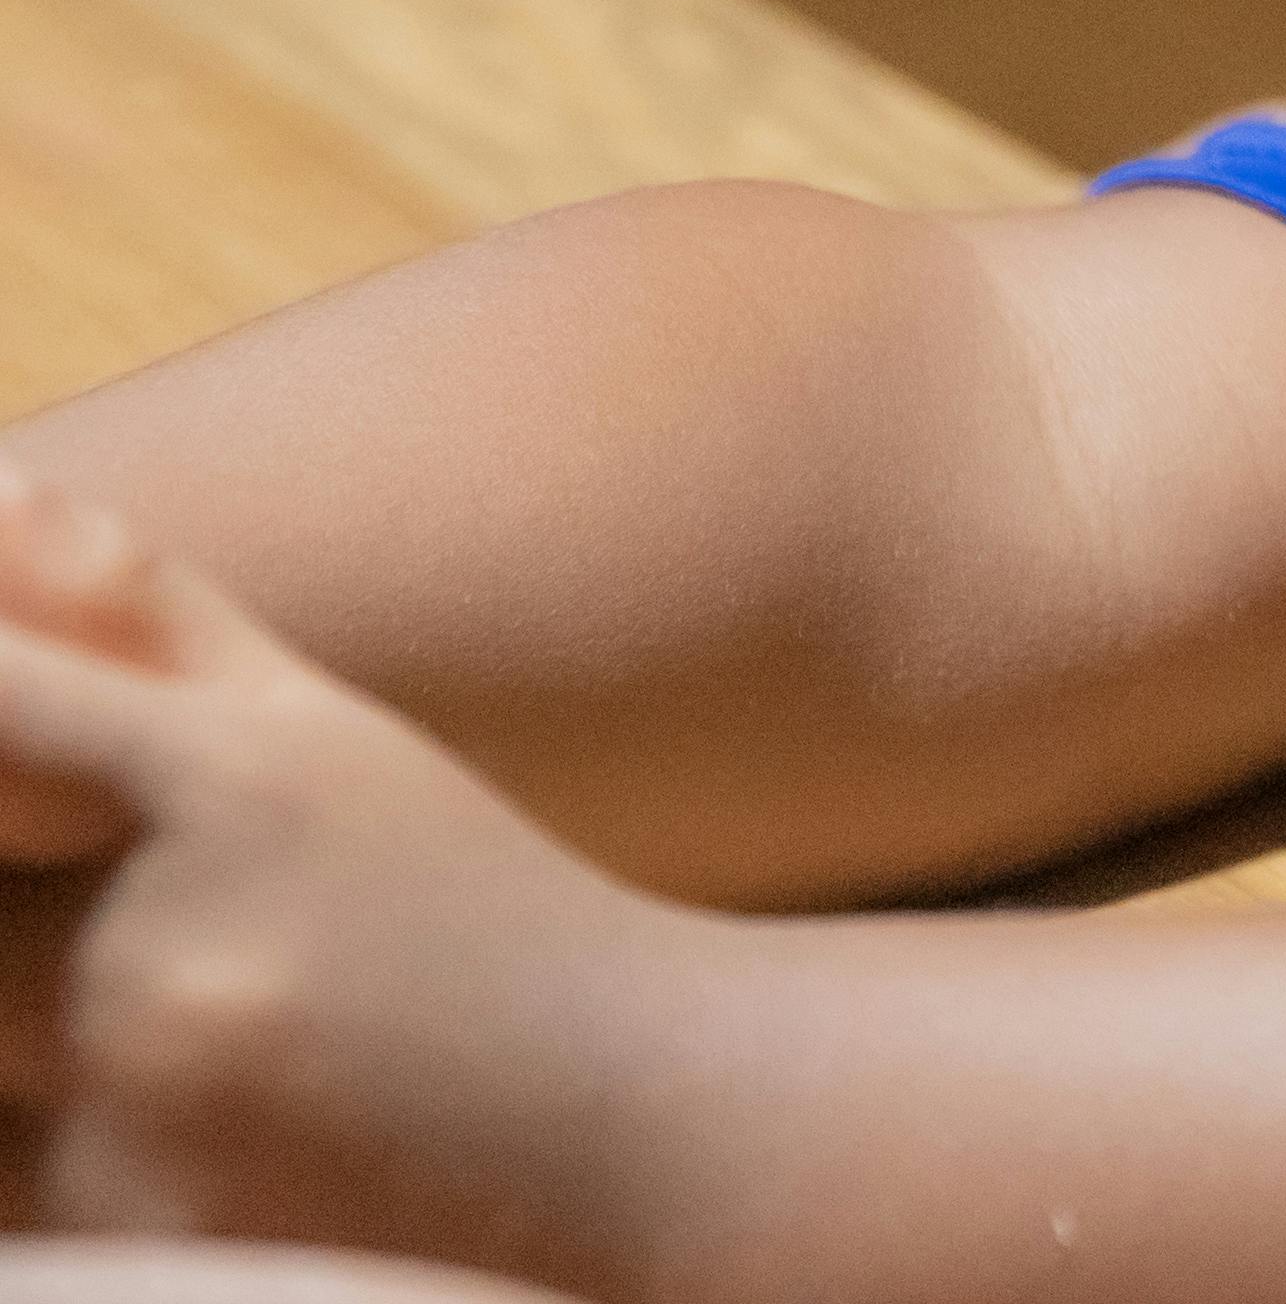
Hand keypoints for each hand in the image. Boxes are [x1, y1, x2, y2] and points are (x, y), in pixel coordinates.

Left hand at [0, 468, 684, 1281]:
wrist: (639, 1128)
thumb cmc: (467, 909)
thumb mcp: (332, 744)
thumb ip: (149, 627)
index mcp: (236, 790)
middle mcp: (169, 954)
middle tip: (47, 886)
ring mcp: (142, 1116)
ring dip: (3, 1020)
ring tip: (130, 991)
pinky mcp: (136, 1243)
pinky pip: (8, 1178)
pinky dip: (31, 1135)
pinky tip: (152, 1104)